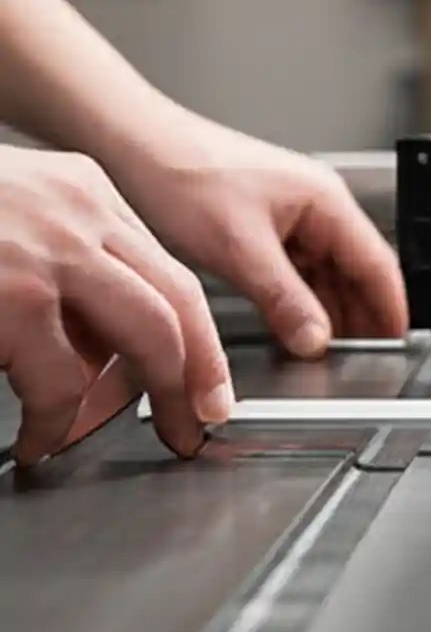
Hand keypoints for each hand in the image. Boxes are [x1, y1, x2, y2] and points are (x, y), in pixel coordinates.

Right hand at [0, 146, 230, 464]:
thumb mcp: (16, 223)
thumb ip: (72, 271)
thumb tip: (115, 359)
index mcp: (83, 192)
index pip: (172, 274)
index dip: (201, 343)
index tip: (209, 389)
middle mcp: (76, 212)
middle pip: (177, 307)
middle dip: (195, 379)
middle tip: (191, 427)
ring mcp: (42, 251)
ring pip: (144, 341)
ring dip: (135, 404)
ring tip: (96, 439)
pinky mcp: (6, 295)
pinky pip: (61, 380)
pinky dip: (55, 422)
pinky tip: (37, 439)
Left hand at [104, 116, 407, 357]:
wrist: (133, 147)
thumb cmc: (182, 173)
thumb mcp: (239, 248)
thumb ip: (286, 299)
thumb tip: (317, 340)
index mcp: (326, 202)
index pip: (378, 264)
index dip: (391, 309)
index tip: (398, 345)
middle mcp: (318, 208)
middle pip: (358, 274)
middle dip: (361, 318)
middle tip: (362, 362)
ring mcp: (294, 219)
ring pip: (328, 278)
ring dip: (329, 314)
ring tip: (327, 354)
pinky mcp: (269, 230)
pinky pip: (299, 275)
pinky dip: (301, 304)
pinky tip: (294, 329)